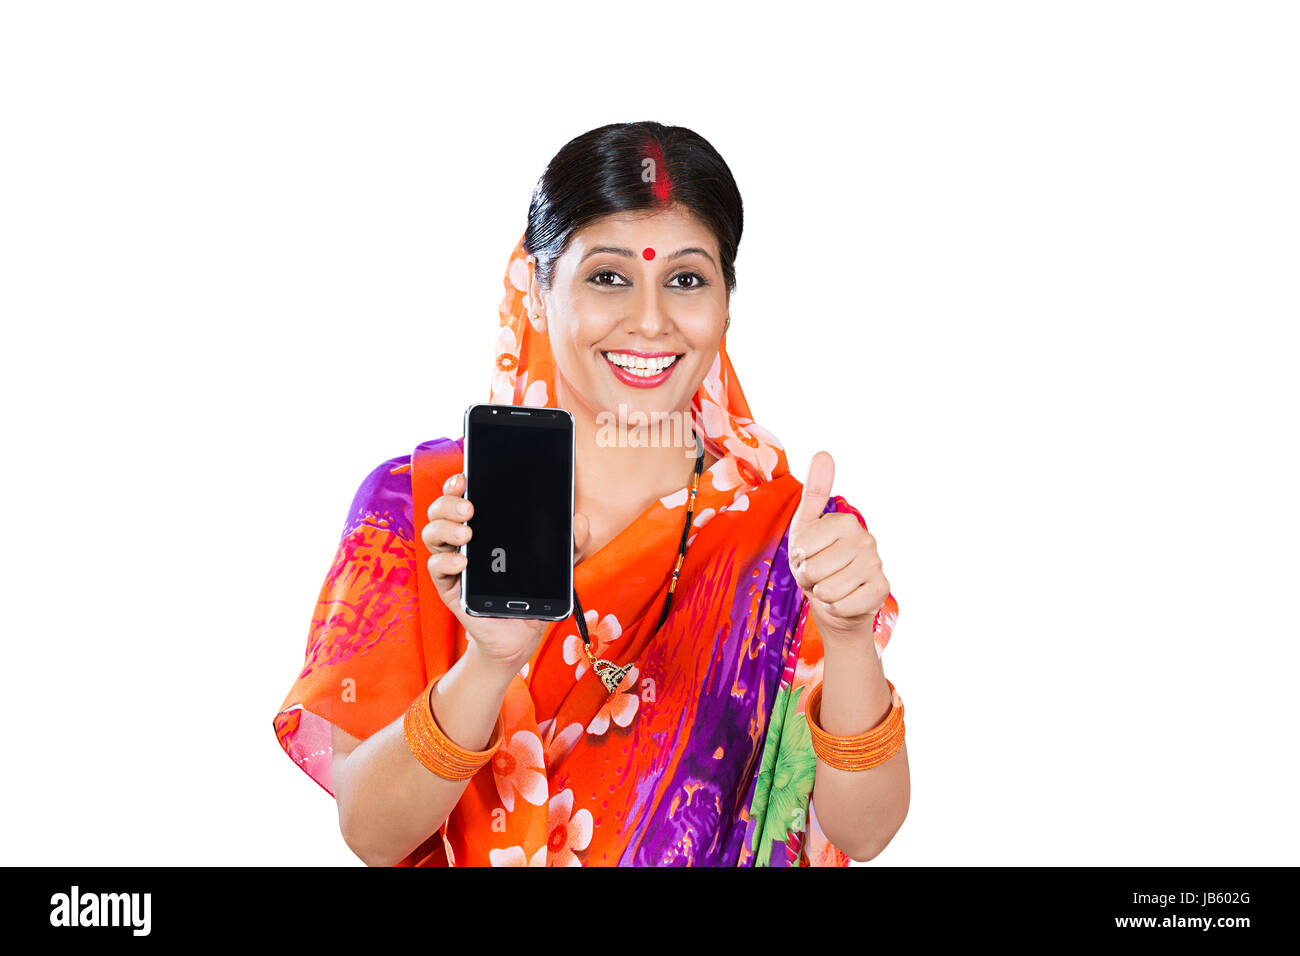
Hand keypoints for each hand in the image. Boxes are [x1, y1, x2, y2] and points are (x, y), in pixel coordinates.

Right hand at [422, 472, 591, 676]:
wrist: (521, 633)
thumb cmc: (533, 591)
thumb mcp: (557, 565)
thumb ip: (571, 543)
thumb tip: (581, 521)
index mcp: (485, 525)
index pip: (464, 495)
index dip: (459, 482)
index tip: (466, 476)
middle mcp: (463, 538)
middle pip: (441, 509)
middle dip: (450, 502)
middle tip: (470, 507)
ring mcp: (453, 561)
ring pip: (432, 533)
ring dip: (445, 527)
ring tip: (467, 532)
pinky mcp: (450, 586)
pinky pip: (436, 567)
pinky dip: (446, 560)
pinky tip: (464, 561)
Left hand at [787, 451, 889, 641]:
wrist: (835, 600)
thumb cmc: (816, 560)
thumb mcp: (805, 527)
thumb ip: (814, 493)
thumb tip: (824, 453)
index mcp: (845, 521)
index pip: (802, 547)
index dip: (797, 559)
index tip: (808, 556)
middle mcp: (866, 539)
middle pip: (815, 569)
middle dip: (809, 578)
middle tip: (818, 575)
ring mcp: (877, 565)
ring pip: (829, 590)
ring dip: (822, 594)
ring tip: (829, 586)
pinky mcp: (881, 591)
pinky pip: (843, 606)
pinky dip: (836, 608)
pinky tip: (844, 599)